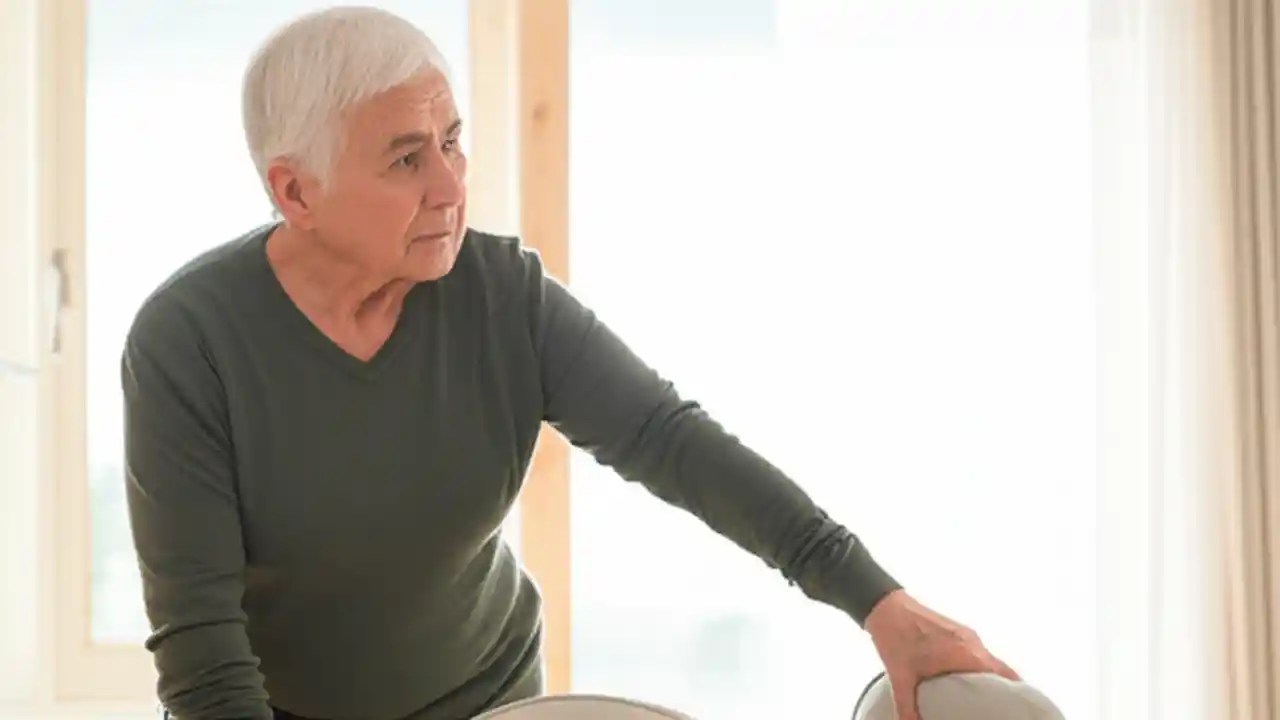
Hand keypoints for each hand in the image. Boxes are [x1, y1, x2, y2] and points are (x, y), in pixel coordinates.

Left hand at [864, 590, 1018, 719]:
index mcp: (965, 653)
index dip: (1013, 693)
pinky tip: (970, 680)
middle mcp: (971, 642)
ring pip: (988, 659)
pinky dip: (980, 666)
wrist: (886, 607)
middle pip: (1000, 669)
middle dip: (1003, 689)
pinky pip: (977, 651)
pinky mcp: (957, 630)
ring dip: (990, 677)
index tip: (1015, 707)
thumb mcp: (901, 678)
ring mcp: (965, 634)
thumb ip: (907, 708)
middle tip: (1001, 708)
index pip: (1003, 676)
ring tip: (987, 699)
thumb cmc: (895, 639)